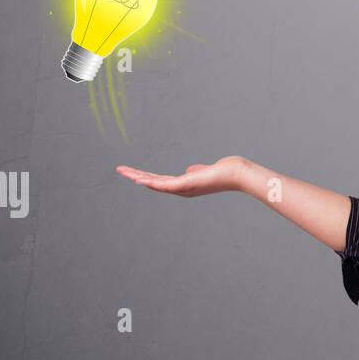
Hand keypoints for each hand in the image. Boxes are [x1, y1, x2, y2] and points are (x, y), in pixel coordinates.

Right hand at [117, 156, 249, 196]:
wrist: (238, 174)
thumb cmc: (226, 171)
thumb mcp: (206, 171)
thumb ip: (195, 172)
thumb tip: (189, 171)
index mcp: (185, 186)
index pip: (161, 181)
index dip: (146, 178)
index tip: (134, 173)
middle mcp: (182, 189)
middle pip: (154, 183)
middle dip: (136, 176)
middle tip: (120, 170)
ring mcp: (184, 187)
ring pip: (155, 183)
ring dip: (138, 177)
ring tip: (123, 171)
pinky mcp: (188, 183)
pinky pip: (165, 184)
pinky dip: (151, 183)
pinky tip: (139, 180)